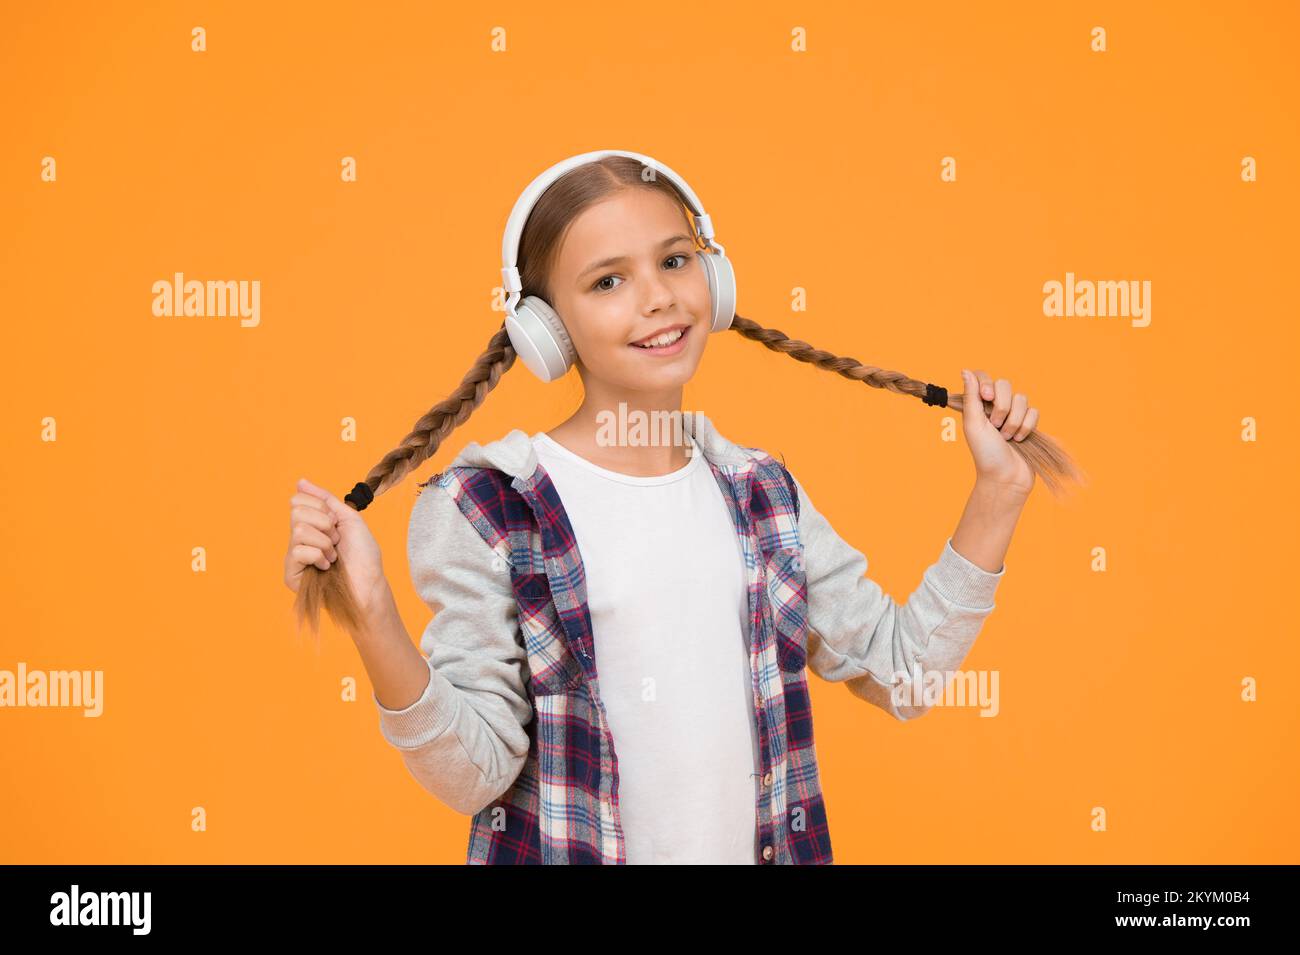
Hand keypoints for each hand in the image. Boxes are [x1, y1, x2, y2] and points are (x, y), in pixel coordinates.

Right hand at [283, 477, 387, 617]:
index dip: (321, 508)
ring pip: (298, 530)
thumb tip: (300, 481)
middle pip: (296, 512)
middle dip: (324, 524)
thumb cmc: (363, 554)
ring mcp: (294, 556)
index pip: (297, 500)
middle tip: (336, 540)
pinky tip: (325, 567)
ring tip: (333, 556)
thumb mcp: (348, 518)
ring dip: (324, 542)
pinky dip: (318, 556)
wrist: (369, 582)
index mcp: (311, 524)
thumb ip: (324, 498)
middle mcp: (299, 538)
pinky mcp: (291, 574)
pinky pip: (298, 550)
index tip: (336, 523)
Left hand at [959, 369, 1039, 495]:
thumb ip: (970, 397)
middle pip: (1005, 384)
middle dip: (1002, 407)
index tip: (986, 396)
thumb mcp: (973, 424)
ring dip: (1013, 421)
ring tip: (1006, 438)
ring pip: (1022, 398)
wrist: (1006, 477)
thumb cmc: (985, 453)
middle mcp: (995, 406)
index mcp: (978, 405)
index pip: (983, 377)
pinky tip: (1020, 440)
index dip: (987, 383)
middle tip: (995, 426)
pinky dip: (1026, 427)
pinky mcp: (1029, 422)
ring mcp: (1013, 413)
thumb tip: (965, 370)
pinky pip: (1034, 411)